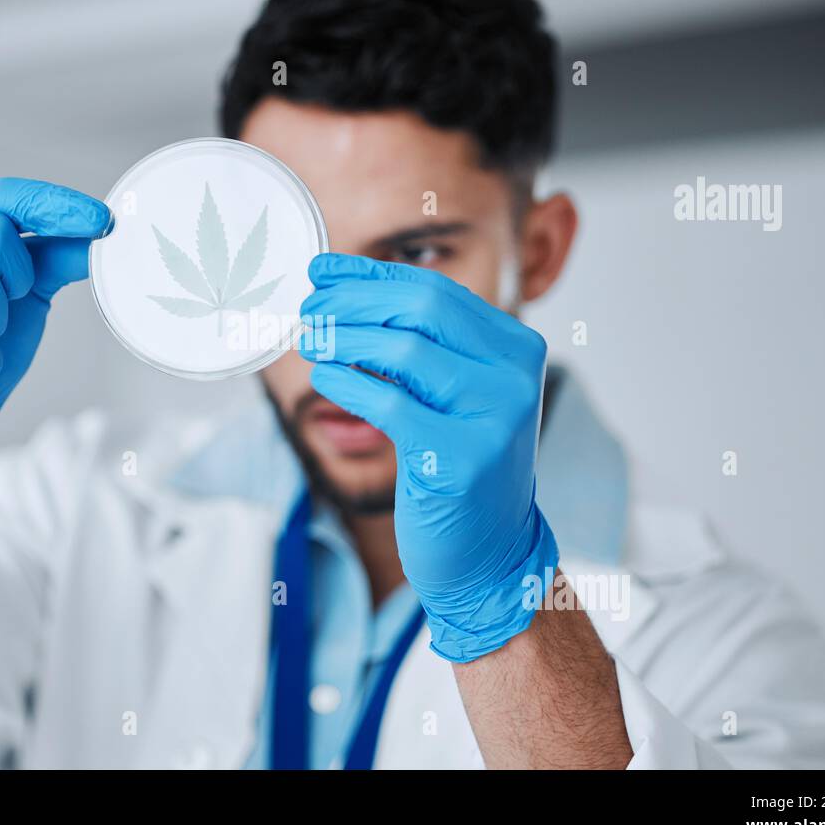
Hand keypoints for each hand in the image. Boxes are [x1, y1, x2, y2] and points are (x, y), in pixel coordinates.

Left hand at [299, 253, 558, 661]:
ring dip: (344, 338)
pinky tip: (325, 376)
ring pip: (405, 350)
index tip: (321, 271)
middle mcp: (515, 376)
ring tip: (309, 339)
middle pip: (422, 308)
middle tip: (309, 309)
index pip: (436, 291)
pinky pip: (391, 403)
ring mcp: (494, 417)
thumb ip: (411, 339)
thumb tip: (335, 282)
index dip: (371, 277)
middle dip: (354, 301)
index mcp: (516, 348)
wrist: (489, 554)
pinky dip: (348, 383)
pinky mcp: (463, 459)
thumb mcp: (446, 392)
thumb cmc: (456, 464)